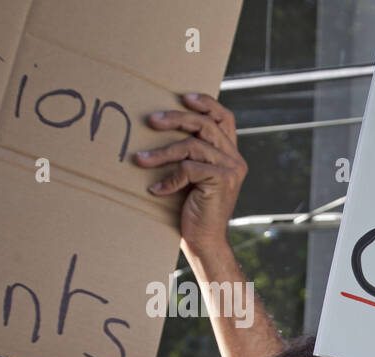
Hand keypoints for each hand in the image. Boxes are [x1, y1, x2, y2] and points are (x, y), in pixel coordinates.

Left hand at [135, 92, 246, 261]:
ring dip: (162, 152)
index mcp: (230, 154)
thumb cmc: (192, 208)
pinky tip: (156, 190)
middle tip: (150, 121)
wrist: (205, 240)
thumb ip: (191, 153)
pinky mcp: (222, 181)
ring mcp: (231, 170)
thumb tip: (161, 125)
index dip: (206, 102)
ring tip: (140, 160)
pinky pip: (188, 168)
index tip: (182, 97)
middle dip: (175, 118)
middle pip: (205, 124)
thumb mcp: (193, 175)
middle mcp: (235, 159)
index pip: (225, 117)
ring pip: (193, 145)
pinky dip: (168, 179)